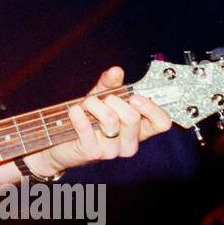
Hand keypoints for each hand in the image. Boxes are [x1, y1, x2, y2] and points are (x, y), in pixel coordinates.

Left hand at [29, 66, 172, 174]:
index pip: (161, 123)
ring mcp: (112, 151)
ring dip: (93, 104)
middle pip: (133, 117)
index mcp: (139, 130)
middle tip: (101, 99)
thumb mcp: (101, 99)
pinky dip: (78, 115)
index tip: (135, 96)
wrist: (62, 144)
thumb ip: (110, 85)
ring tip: (85, 104)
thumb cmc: (88, 120)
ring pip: (110, 119)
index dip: (152, 108)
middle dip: (113, 100)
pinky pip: (87, 128)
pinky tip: (73, 111)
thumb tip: (116, 71)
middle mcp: (130, 143)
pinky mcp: (93, 153)